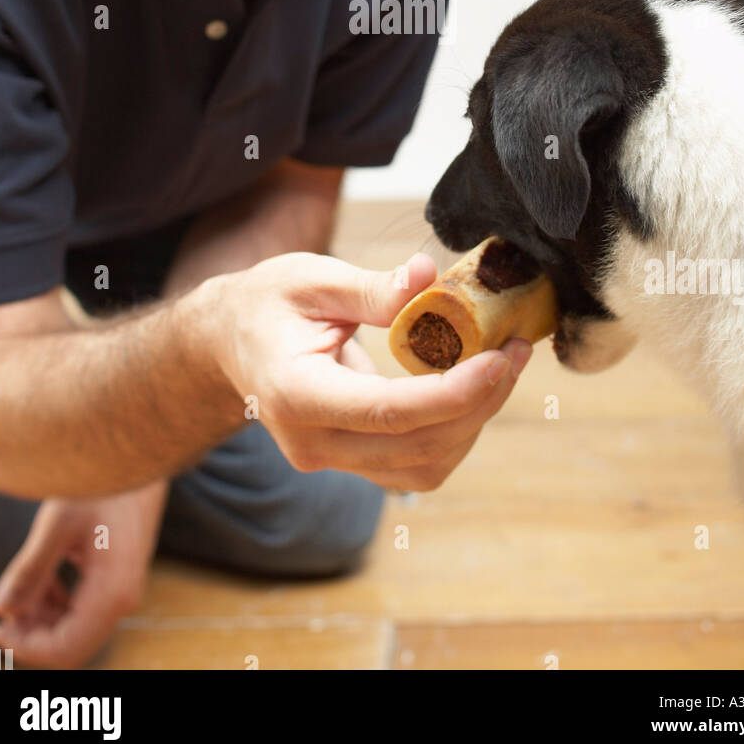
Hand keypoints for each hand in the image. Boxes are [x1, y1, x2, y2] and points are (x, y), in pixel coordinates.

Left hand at [0, 479, 168, 667]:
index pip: (65, 648)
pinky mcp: (118, 574)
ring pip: (77, 625)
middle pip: (72, 641)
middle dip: (32, 634)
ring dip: (42, 617)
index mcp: (113, 591)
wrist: (138, 450)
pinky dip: (57, 601)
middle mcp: (123, 596)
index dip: (26, 647)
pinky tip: (41, 579)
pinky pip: (85, 605)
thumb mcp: (58, 524)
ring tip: (16, 590)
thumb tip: (0, 610)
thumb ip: (29, 571)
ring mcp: (123, 585)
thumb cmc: (101, 482)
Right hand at [210, 250, 532, 491]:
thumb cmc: (265, 303)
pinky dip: (453, 432)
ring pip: (422, 467)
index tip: (499, 358)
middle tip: (516, 351)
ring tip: (503, 366)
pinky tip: (472, 387)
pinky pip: (414, 464)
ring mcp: (329, 459)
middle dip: (479, 404)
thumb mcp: (310, 278)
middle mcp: (311, 442)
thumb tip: (428, 277)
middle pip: (415, 447)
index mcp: (295, 394)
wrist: (227, 342)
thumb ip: (370, 287)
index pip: (386, 412)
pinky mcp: (350, 460)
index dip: (453, 393)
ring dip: (473, 423)